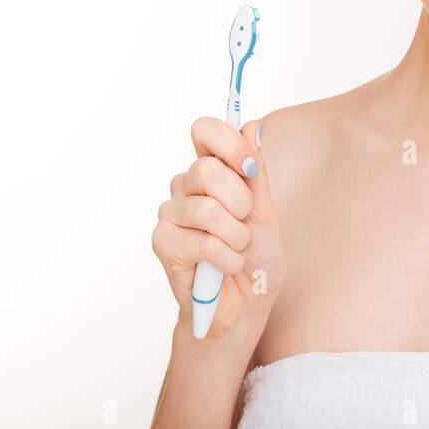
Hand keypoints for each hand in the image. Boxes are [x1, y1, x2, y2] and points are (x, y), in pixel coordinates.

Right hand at [152, 116, 285, 342]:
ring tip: (238, 248)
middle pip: (206, 170)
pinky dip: (228, 257)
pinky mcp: (163, 245)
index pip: (204, 131)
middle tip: (246, 223)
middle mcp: (184, 187)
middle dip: (240, 201)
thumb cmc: (256, 256)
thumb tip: (254, 124)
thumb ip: (256, 170)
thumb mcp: (265, 210)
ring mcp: (170, 215)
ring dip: (236, 236)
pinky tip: (228, 265)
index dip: (229, 144)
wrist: (247, 304)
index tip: (250, 168)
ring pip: (206, 210)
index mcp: (209, 172)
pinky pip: (203, 242)